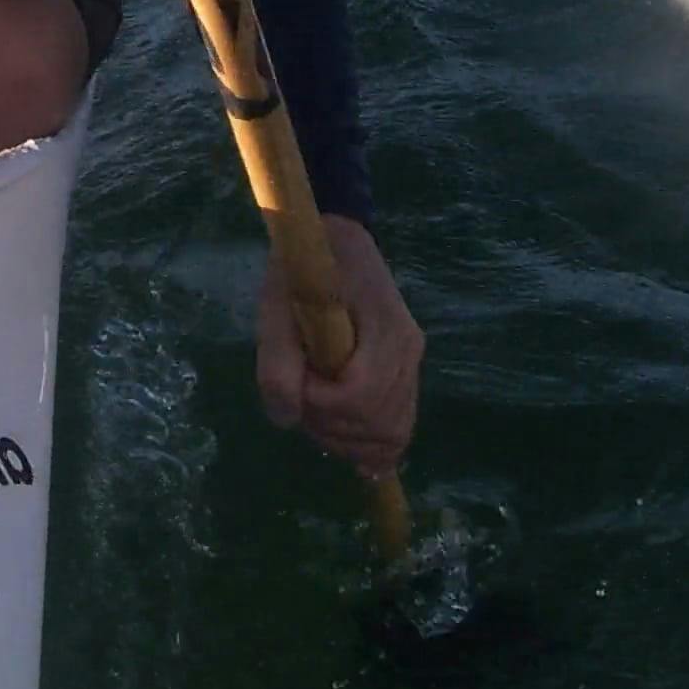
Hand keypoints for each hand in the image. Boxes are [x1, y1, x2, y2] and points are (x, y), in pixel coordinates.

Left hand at [255, 214, 420, 478]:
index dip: (321, 401)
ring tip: (317, 412)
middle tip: (301, 398)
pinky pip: (399, 427)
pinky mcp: (407, 376)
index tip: (299, 376)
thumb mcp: (276, 306)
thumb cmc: (303, 269)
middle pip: (379, 424)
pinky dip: (373, 444)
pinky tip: (348, 443)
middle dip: (331, 427)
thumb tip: (287, 420)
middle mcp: (407, 352)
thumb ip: (278, 363)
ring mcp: (412, 366)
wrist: (337, 244)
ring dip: (347, 440)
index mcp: (380, 326)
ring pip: (393, 434)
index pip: (359, 395)